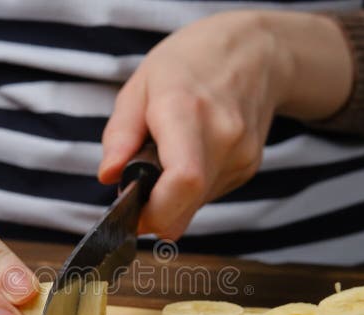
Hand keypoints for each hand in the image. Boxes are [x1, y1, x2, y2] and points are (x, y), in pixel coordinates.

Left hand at [98, 11, 352, 238]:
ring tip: (168, 156)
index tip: (131, 213)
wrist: (255, 51)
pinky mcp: (249, 168)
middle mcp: (222, 137)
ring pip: (195, 206)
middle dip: (154, 213)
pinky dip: (190, 188)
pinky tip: (191, 155)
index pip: (183, 181)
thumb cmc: (190, 63)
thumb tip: (108, 176)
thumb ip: (120, 135)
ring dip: (172, 198)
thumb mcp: (140, 86)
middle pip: (186, 206)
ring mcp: (241, 156)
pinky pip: (208, 196)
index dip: (154, 212)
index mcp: (187, 111)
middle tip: (138, 190)